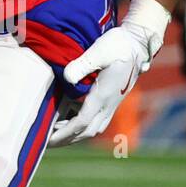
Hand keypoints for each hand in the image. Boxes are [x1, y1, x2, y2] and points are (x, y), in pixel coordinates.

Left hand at [48, 0, 169, 147]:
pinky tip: (67, 117)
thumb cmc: (119, 45)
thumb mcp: (99, 51)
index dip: (64, 133)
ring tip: (54, 133)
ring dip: (74, 134)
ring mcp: (112, 103)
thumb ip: (82, 65)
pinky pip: (97, 120)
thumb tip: (66, 78)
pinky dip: (81, 124)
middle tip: (46, 143)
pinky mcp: (112, 99)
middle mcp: (109, 104)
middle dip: (66, 139)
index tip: (48, 138)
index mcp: (104, 95)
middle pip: (87, 131)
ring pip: (93, 128)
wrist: (139, 44)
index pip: (82, 122)